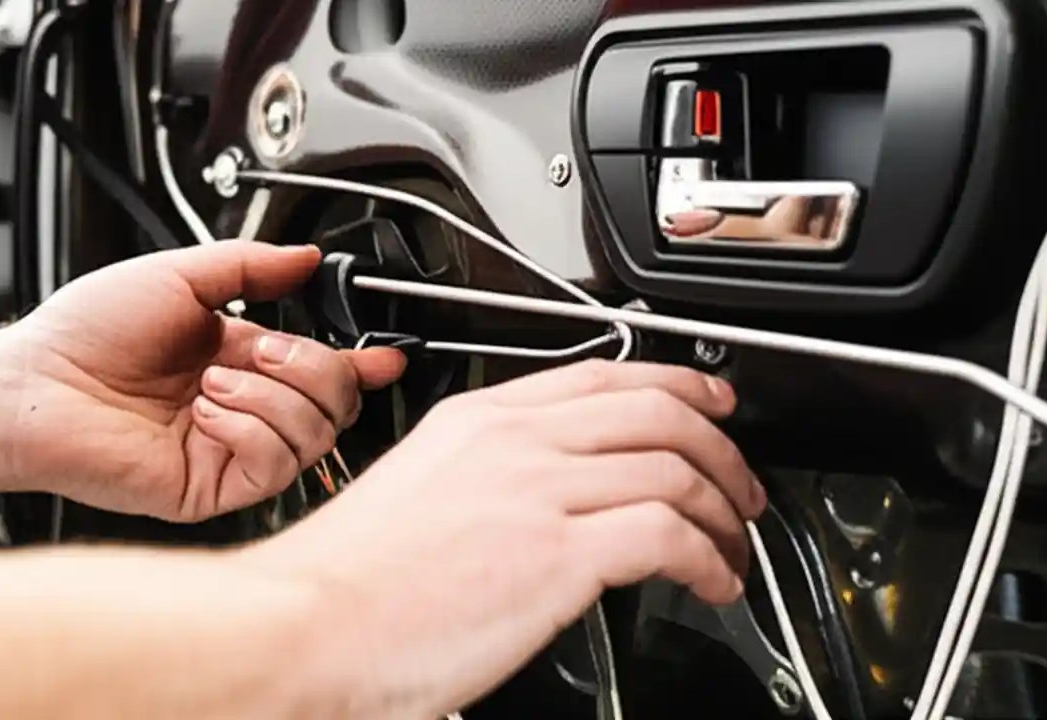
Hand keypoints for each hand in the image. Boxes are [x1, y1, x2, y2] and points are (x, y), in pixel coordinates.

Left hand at [4, 241, 405, 520]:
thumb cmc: (86, 334)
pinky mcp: (216, 488)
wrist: (36, 385)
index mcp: (243, 361)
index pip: (324, 371)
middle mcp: (244, 407)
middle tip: (264, 349)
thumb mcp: (179, 275)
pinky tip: (208, 412)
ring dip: (269, 394)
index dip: (364, 364)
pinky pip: (274, 463)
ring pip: (313, 434)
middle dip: (314, 367)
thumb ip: (251, 265)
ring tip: (214, 381)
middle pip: (335, 404)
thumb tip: (308, 258)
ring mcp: (232, 450)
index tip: (387, 355)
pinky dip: (248, 426)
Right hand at [250, 360, 766, 718]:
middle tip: (742, 482)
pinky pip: (669, 534)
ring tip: (734, 545)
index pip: (605, 373)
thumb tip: (549, 494)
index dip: (678, 385)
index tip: (708, 404)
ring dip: (724, 510)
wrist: (304, 628)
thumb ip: (490, 476)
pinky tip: (712, 582)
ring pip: (675, 467)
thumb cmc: (348, 582)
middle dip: (721, 445)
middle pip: (657, 409)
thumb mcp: (419, 491)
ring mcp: (537, 489)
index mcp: (481, 419)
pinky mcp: (557, 553)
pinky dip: (709, 558)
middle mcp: (515, 440)